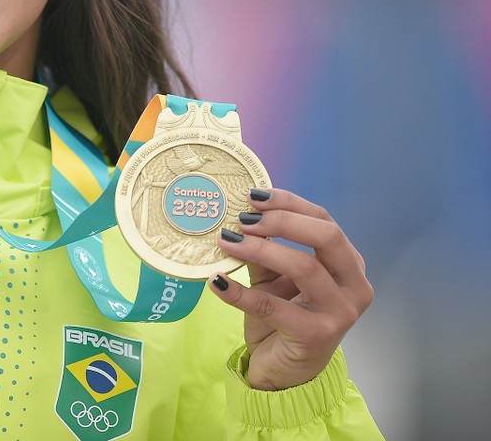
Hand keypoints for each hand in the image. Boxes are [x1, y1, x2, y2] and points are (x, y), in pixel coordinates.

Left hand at [209, 188, 373, 390]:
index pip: (324, 221)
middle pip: (326, 237)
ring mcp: (340, 312)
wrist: (286, 372)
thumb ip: (266, 249)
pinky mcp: (315, 335)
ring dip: (260, 250)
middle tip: (243, 219)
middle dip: (282, 221)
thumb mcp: (275, 277)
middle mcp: (353, 286)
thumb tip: (240, 216)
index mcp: (347, 264)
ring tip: (227, 242)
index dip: (289, 204)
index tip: (252, 197)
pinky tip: (216, 282)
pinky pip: (271, 306)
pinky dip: (239, 292)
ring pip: (303, 267)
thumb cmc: (285, 317)